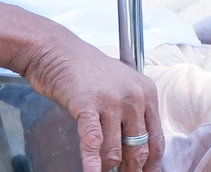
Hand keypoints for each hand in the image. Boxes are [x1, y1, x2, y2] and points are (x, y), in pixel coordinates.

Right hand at [19, 35, 161, 171]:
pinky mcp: (87, 105)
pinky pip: (93, 142)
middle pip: (138, 148)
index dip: (151, 163)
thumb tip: (134, 151)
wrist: (54, 49)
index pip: (156, 138)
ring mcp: (111, 100)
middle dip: (131, 169)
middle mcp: (133, 96)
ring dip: (108, 167)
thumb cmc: (83, 69)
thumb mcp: (118, 85)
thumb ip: (130, 113)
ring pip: (115, 150)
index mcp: (146, 92)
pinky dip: (92, 162)